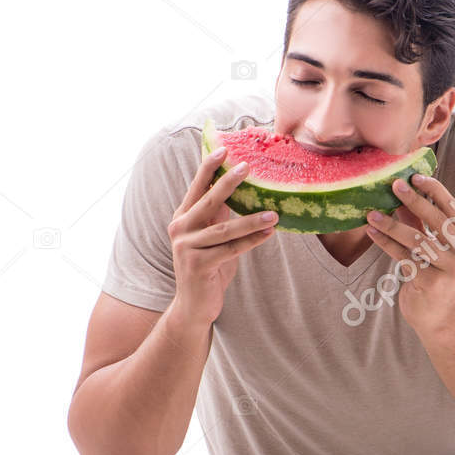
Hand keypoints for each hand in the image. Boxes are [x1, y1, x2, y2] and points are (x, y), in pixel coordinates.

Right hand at [168, 148, 276, 325]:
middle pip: (207, 201)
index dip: (208, 168)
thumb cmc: (207, 267)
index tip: (224, 150)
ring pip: (224, 229)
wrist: (193, 305)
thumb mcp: (211, 237)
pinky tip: (269, 234)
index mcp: (183, 217)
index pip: (196, 188)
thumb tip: (237, 191)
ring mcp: (187, 248)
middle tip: (248, 166)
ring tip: (274, 213)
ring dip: (252, 220)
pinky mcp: (198, 265)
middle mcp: (180, 229)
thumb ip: (218, 217)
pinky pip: (231, 249)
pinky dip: (252, 241)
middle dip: (228, 183)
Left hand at [364, 173, 454, 332]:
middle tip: (394, 185)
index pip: (452, 207)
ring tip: (372, 214)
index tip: (414, 176)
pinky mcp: (432, 283)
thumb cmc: (431, 272)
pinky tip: (372, 233)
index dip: (433, 190)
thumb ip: (419, 220)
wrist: (434, 314)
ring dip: (392, 225)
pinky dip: (386, 244)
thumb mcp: (429, 243)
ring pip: (418, 240)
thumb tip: (400, 189)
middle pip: (437, 221)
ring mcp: (452, 269)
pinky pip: (404, 257)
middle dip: (413, 201)